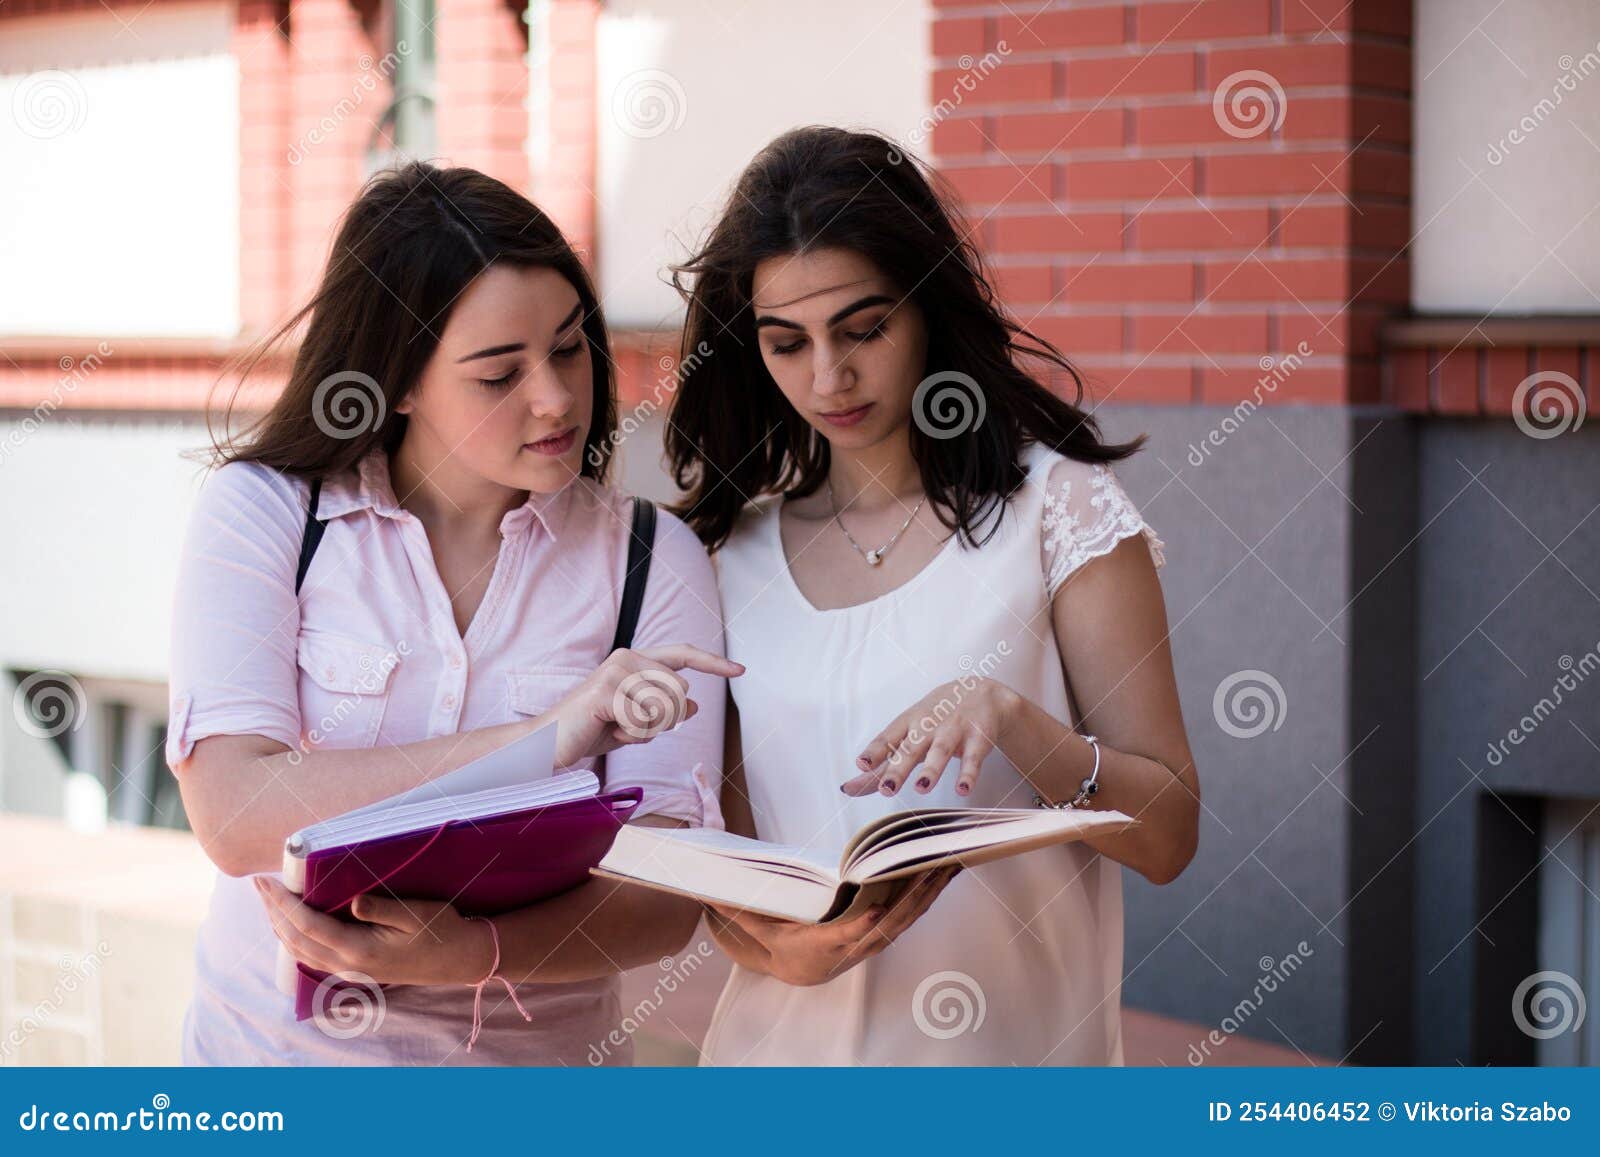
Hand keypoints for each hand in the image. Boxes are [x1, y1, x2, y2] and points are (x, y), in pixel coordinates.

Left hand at [255, 877, 493, 985]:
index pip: (307, 926)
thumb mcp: (417, 913)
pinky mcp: (354, 970)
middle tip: (258, 884)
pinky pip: (312, 956)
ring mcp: (350, 971)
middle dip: (272, 912)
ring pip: (299, 952)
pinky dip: (294, 938)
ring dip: (279, 926)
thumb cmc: (442, 931)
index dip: (283, 904)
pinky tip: (291, 925)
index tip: (266, 881)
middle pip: (295, 940)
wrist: (459, 960)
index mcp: (360, 949)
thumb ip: (382, 909)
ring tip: (268, 901)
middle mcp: (349, 964)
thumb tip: (352, 902)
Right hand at [550, 645, 743, 766]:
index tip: (741, 670)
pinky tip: (606, 731)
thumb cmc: (589, 731)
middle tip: (628, 727)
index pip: (682, 656)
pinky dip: (631, 735)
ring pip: (664, 709)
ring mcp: (615, 671)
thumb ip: (663, 713)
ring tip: (614, 728)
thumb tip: (695, 703)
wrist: (546, 744)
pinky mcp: (605, 691)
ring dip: (645, 731)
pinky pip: (644, 720)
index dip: (713, 663)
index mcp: (634, 661)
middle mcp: (626, 658)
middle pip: (679, 692)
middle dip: (663, 721)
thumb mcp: (635, 725)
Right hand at [705, 866, 960, 986]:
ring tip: (950, 863)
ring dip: (930, 893)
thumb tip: (706, 890)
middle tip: (930, 869)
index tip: (874, 910)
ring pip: (907, 919)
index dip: (860, 927)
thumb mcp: (759, 929)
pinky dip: (929, 894)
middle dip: (912, 898)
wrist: (800, 970)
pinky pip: (910, 914)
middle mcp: (854, 948)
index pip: (844, 937)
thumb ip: (739, 910)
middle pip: (888, 925)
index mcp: (824, 946)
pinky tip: (945, 873)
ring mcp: (872, 942)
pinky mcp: (883, 933)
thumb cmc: (781, 944)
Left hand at [839, 677, 1020, 797]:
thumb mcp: (908, 734)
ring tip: (921, 788)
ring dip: (931, 769)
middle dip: (899, 768)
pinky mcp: (978, 738)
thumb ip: (881, 763)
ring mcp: (953, 730)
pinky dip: (968, 773)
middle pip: (911, 748)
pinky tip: (963, 789)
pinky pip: (973, 758)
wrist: (982, 692)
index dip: (874, 751)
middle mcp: (928, 725)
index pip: (888, 737)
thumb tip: (848, 788)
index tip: (861, 764)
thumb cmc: (935, 717)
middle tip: (887, 789)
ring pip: (940, 751)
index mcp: (907, 723)